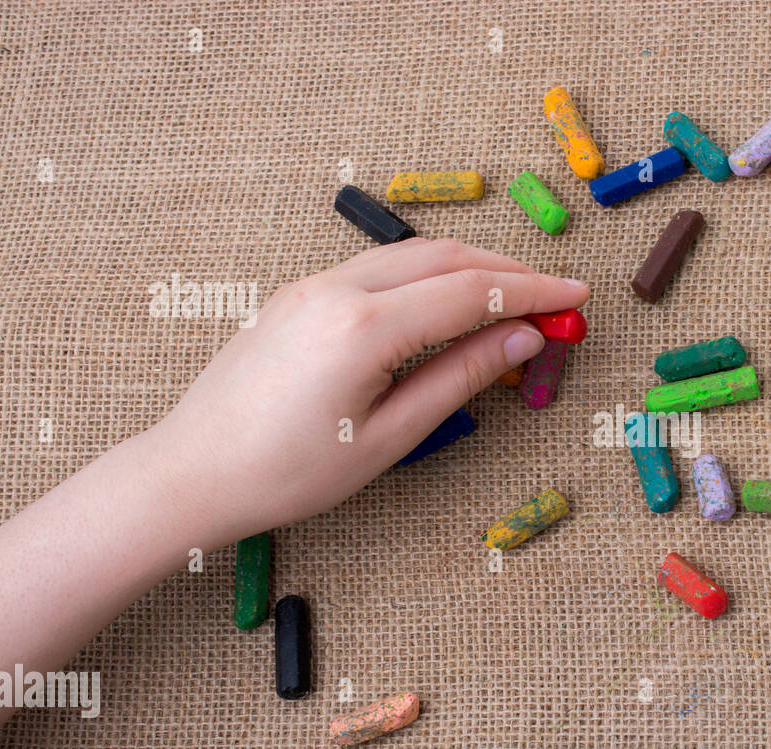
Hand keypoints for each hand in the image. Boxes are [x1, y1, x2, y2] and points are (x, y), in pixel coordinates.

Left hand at [153, 237, 588, 541]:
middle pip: (446, 256)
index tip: (578, 297)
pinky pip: (379, 268)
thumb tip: (521, 340)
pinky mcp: (298, 295)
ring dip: (470, 267)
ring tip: (513, 298)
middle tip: (557, 298)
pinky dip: (428, 276)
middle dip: (509, 270)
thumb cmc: (287, 472)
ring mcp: (312, 285)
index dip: (533, 291)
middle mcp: (337, 288)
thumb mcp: (388, 437)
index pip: (471, 291)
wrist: (192, 472)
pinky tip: (448, 304)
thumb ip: (459, 378)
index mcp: (364, 326)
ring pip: (412, 254)